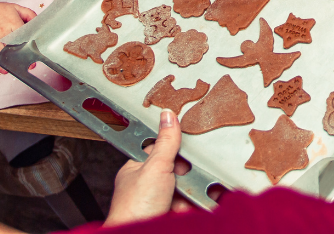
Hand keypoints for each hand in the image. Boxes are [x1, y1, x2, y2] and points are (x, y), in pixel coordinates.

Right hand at [0, 1, 35, 71]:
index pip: (24, 34)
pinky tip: (4, 70)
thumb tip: (37, 23)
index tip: (37, 50)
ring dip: (10, 62)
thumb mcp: (15, 8)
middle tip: (31, 64)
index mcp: (12, 23)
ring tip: (19, 68)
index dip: (31, 43)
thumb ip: (28, 14)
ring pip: (2, 54)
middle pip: (15, 46)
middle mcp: (2, 33)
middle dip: (23, 55)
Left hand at [106, 110, 194, 225]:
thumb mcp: (155, 167)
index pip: (160, 150)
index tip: (187, 149)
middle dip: (188, 174)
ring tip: (195, 194)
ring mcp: (161, 203)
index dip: (175, 150)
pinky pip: (192, 205)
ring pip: (187, 189)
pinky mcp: (173, 216)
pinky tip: (199, 205)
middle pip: (178, 171)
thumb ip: (166, 142)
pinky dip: (197, 205)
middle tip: (187, 177)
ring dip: (194, 191)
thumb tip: (168, 116)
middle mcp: (149, 187)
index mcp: (137, 171)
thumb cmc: (135, 208)